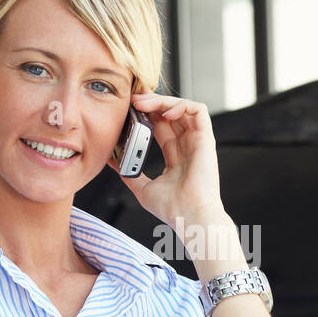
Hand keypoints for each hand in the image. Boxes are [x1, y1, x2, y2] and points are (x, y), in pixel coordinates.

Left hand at [107, 92, 223, 228]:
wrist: (189, 216)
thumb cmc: (172, 208)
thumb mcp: (142, 187)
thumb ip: (129, 172)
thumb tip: (112, 160)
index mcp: (175, 156)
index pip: (160, 126)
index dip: (147, 114)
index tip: (130, 108)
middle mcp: (187, 146)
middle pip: (169, 113)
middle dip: (151, 102)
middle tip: (133, 99)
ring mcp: (197, 141)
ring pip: (182, 107)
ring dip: (163, 101)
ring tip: (143, 103)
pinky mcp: (205, 138)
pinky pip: (198, 110)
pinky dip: (182, 105)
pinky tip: (166, 112)